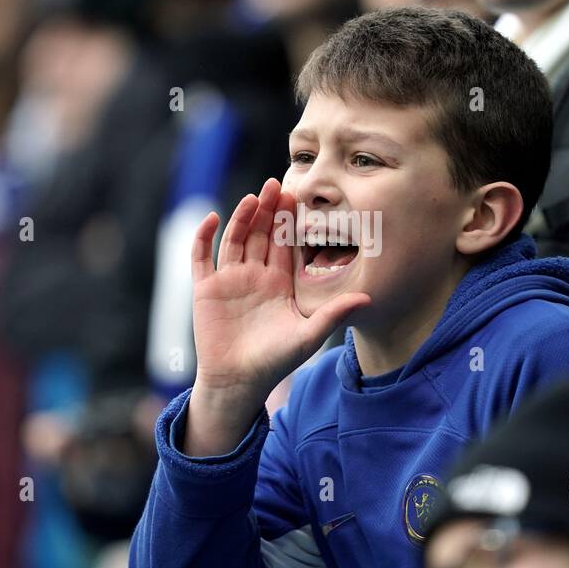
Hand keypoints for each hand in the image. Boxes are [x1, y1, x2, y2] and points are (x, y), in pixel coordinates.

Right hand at [184, 178, 369, 455]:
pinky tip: (214, 218)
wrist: (237, 382)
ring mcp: (229, 280)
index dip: (288, 221)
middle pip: (260, 234)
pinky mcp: (205, 288)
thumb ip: (333, 314)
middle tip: (276, 185)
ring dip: (241, 217)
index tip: (297, 198)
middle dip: (267, 210)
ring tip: (252, 197)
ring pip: (235, 239)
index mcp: (279, 283)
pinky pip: (201, 257)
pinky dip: (204, 237)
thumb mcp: (308, 336)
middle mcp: (254, 276)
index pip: (284, 244)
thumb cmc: (275, 362)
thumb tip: (367, 298)